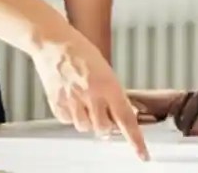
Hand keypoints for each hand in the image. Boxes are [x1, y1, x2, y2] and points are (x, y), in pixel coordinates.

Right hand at [31, 30, 147, 158]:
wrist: (53, 43)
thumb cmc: (82, 52)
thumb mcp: (106, 70)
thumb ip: (114, 93)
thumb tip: (124, 113)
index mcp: (109, 85)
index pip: (126, 119)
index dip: (136, 140)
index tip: (143, 155)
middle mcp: (92, 95)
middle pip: (104, 129)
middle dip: (106, 125)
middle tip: (102, 111)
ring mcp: (73, 100)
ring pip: (84, 128)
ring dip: (88, 121)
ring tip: (84, 101)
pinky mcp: (56, 103)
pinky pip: (66, 121)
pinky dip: (70, 116)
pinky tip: (71, 100)